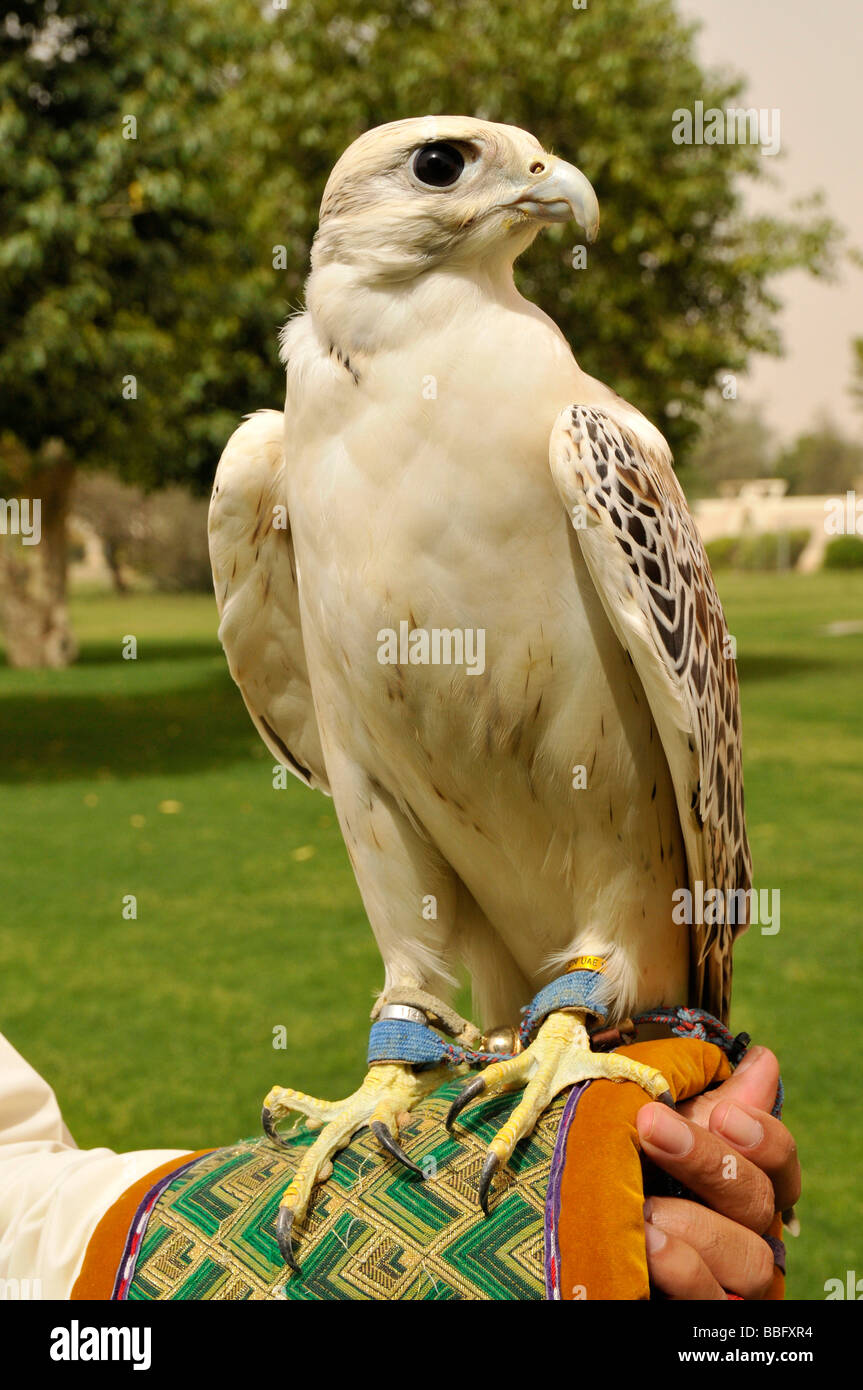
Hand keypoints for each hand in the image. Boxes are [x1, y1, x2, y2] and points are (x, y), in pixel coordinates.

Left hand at [636, 1045, 799, 1298]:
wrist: (567, 1248)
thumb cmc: (617, 1179)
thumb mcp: (653, 1137)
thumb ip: (704, 1104)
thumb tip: (762, 1059)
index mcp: (739, 1187)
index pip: (779, 1164)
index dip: (764, 1138)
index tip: (723, 1111)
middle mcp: (746, 1237)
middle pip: (759, 1201)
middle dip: (705, 1160)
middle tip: (651, 1127)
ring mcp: (729, 1284)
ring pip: (749, 1257)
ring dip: (693, 1223)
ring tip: (641, 1206)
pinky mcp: (703, 1314)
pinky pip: (714, 1300)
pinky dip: (683, 1269)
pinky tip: (647, 1245)